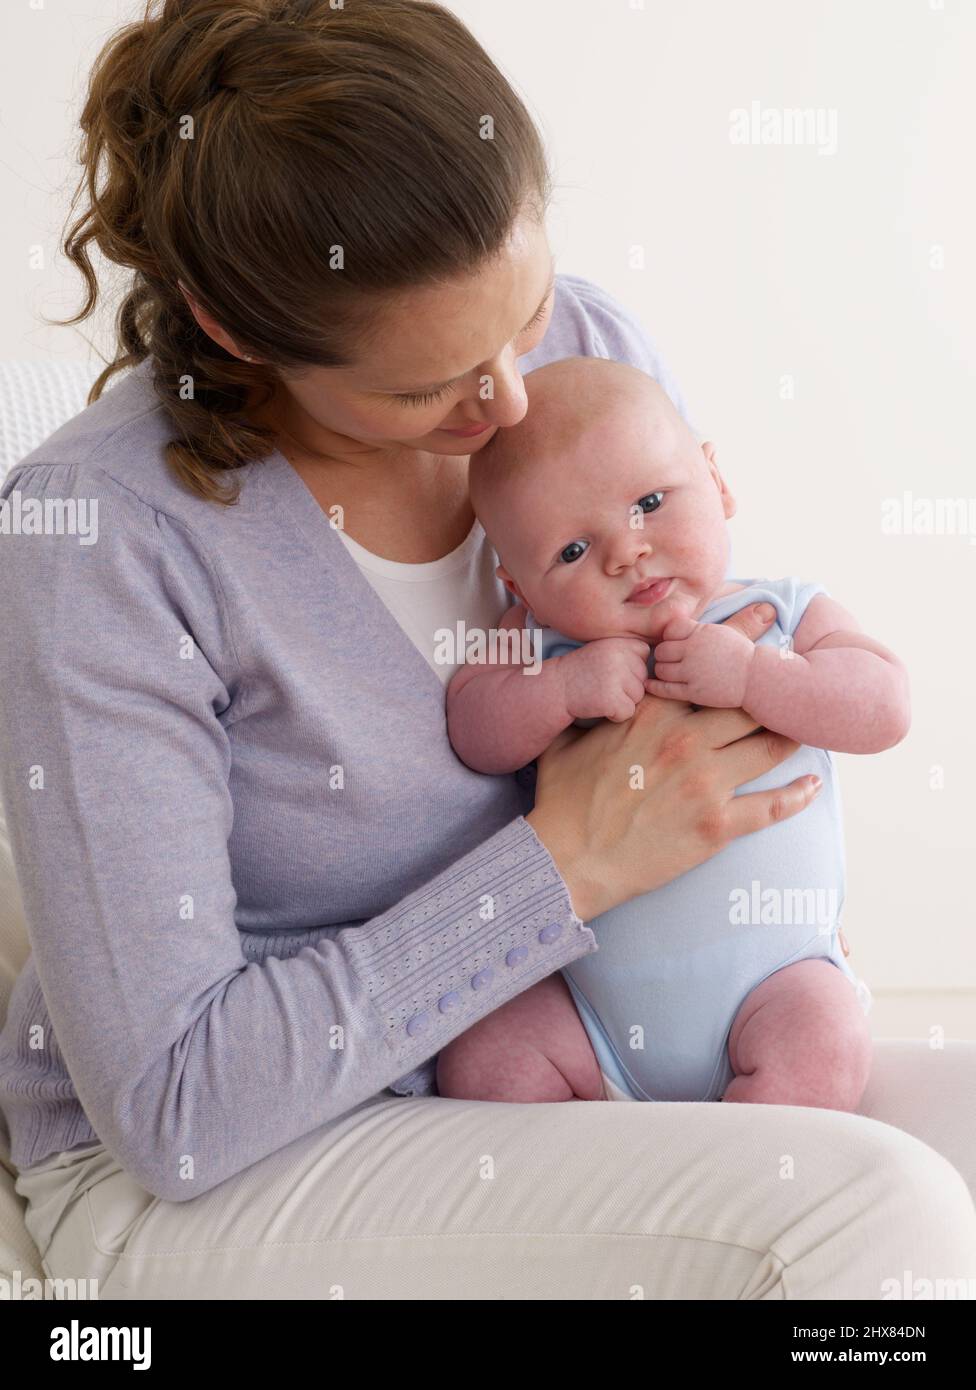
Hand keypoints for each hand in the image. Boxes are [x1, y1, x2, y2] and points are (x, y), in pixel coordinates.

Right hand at [526, 603, 818, 920]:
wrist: (569, 858)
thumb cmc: (564, 800)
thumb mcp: (568, 739)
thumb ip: (590, 710)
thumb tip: (590, 688)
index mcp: (652, 713)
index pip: (707, 667)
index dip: (740, 640)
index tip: (767, 619)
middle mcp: (686, 741)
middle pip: (748, 705)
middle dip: (775, 687)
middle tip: (798, 675)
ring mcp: (706, 783)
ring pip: (768, 748)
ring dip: (790, 735)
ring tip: (806, 725)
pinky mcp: (717, 826)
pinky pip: (772, 806)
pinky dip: (798, 795)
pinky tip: (812, 785)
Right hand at [556, 636, 650, 722]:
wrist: (557, 687)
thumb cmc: (584, 670)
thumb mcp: (606, 649)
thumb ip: (630, 651)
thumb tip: (664, 663)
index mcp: (622, 642)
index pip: (644, 656)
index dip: (630, 667)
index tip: (609, 667)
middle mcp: (621, 657)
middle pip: (643, 679)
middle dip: (626, 686)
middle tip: (602, 681)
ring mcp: (617, 678)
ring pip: (638, 697)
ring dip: (621, 700)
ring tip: (600, 691)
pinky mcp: (612, 699)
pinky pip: (627, 712)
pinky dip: (614, 714)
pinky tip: (598, 703)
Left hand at [645, 610, 758, 706]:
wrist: (757, 678)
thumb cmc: (740, 655)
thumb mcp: (721, 632)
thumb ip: (697, 629)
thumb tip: (678, 621)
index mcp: (701, 632)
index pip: (670, 629)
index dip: (670, 636)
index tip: (675, 642)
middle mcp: (694, 650)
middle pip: (662, 650)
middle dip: (663, 655)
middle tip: (669, 660)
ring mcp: (692, 672)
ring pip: (661, 669)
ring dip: (662, 670)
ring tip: (668, 672)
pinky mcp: (693, 691)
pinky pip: (665, 688)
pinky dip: (654, 686)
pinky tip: (650, 684)